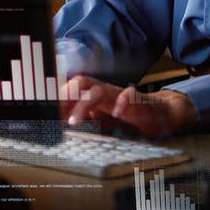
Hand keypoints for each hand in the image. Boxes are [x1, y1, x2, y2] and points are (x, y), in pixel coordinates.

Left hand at [62, 76, 197, 136]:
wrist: (162, 114)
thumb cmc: (131, 118)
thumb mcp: (103, 123)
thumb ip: (85, 122)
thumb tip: (59, 127)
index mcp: (96, 96)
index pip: (72, 89)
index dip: (58, 99)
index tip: (46, 115)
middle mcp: (107, 92)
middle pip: (82, 82)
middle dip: (66, 97)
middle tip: (56, 116)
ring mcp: (122, 95)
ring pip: (100, 89)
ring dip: (84, 104)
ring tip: (74, 121)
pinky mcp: (140, 101)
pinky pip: (131, 95)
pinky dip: (123, 102)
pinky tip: (117, 113)